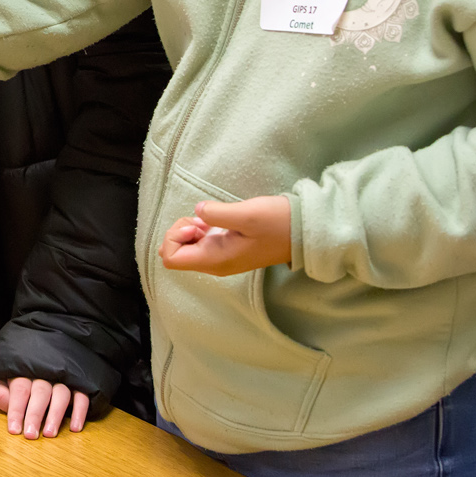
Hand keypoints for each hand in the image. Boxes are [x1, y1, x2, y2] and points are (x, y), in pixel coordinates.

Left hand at [0, 378, 88, 436]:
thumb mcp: (4, 376)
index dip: (16, 410)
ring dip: (55, 415)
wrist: (45, 348)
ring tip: (49, 434)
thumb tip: (5, 402)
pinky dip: (79, 411)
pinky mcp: (78, 383)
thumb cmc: (20, 373)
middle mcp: (44, 373)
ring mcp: (63, 377)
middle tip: (30, 435)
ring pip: (61, 394)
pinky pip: (82, 396)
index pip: (20, 390)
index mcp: (24, 371)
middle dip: (35, 415)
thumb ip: (1, 389)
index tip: (14, 430)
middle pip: (40, 393)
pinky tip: (74, 428)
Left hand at [159, 196, 291, 275]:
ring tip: (209, 218)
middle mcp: (215, 264)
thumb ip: (216, 214)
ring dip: (189, 230)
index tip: (194, 223)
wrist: (304, 231)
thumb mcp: (246, 214)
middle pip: (175, 253)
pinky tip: (213, 221)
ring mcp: (221, 258)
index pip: (171, 259)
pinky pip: (199, 244)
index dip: (173, 237)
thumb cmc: (277, 222)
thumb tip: (197, 211)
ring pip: (186, 248)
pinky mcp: (227, 250)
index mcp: (216, 260)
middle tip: (200, 219)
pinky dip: (198, 231)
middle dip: (178, 232)